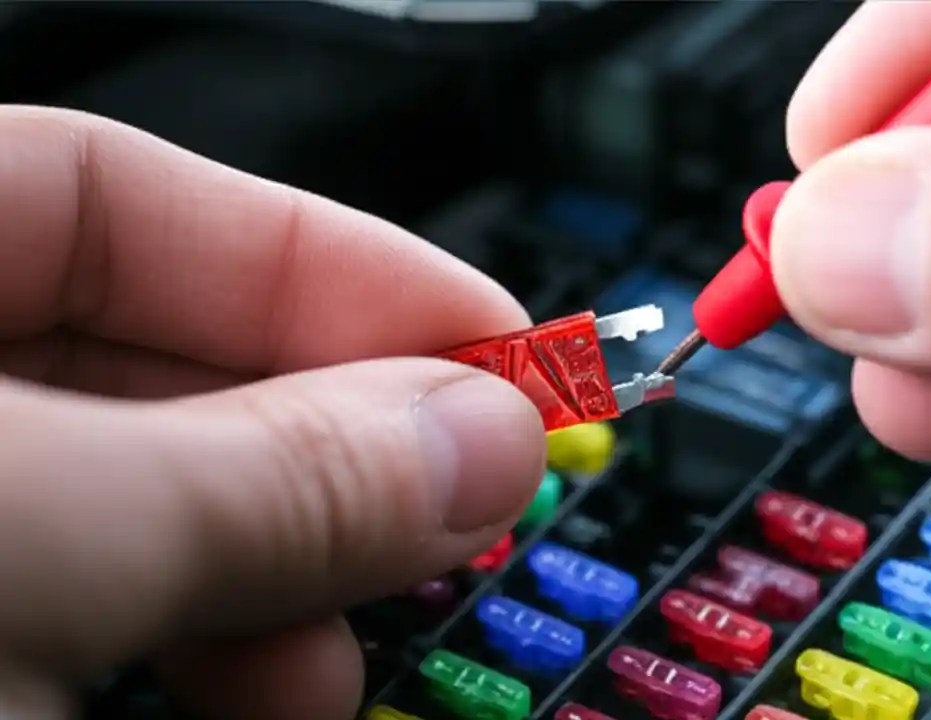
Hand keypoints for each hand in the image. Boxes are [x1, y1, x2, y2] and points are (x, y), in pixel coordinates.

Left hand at [0, 106, 543, 718]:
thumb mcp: (38, 544)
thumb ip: (268, 477)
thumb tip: (481, 436)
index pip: (107, 192)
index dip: (319, 257)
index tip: (490, 348)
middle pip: (148, 359)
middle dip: (321, 444)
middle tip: (453, 509)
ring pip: (138, 504)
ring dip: (280, 575)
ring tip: (333, 655)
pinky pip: (105, 606)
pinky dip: (215, 646)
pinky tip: (268, 691)